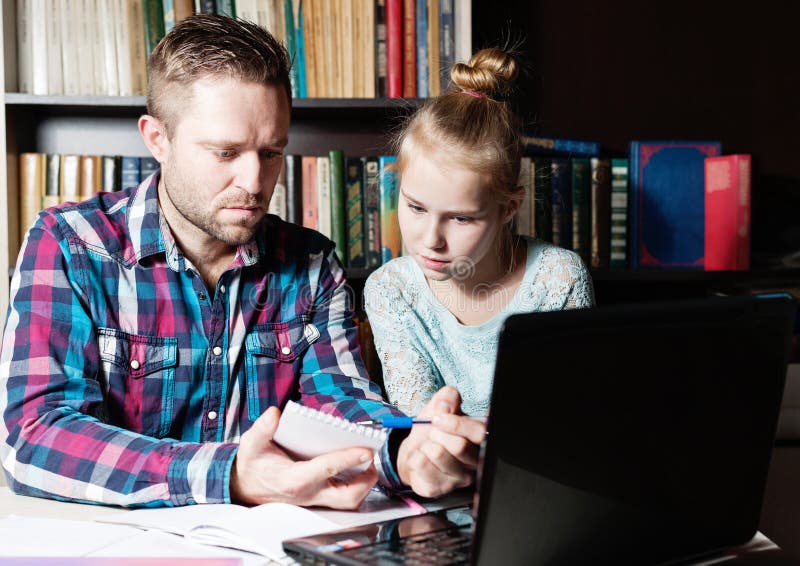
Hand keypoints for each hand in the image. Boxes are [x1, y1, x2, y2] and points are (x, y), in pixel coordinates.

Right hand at [230, 407, 376, 509]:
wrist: (244, 486)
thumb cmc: (253, 464)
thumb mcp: (251, 444)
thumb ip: (263, 428)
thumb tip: (275, 413)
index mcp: (294, 479)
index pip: (327, 469)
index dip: (349, 458)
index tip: (366, 450)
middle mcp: (308, 493)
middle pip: (348, 496)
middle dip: (367, 479)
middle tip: (371, 458)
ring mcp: (315, 499)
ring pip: (349, 501)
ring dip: (364, 484)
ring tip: (368, 461)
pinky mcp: (318, 499)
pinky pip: (343, 498)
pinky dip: (355, 484)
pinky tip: (357, 466)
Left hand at [397, 386, 485, 497]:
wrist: (415, 453)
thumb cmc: (432, 432)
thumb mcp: (440, 408)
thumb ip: (447, 399)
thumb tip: (445, 404)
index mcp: (479, 441)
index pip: (480, 433)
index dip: (458, 424)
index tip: (439, 418)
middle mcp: (474, 463)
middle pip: (460, 446)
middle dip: (437, 432)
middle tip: (432, 432)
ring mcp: (457, 479)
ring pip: (438, 453)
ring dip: (425, 444)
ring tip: (426, 446)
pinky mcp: (438, 488)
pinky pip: (420, 464)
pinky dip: (413, 455)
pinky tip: (420, 458)